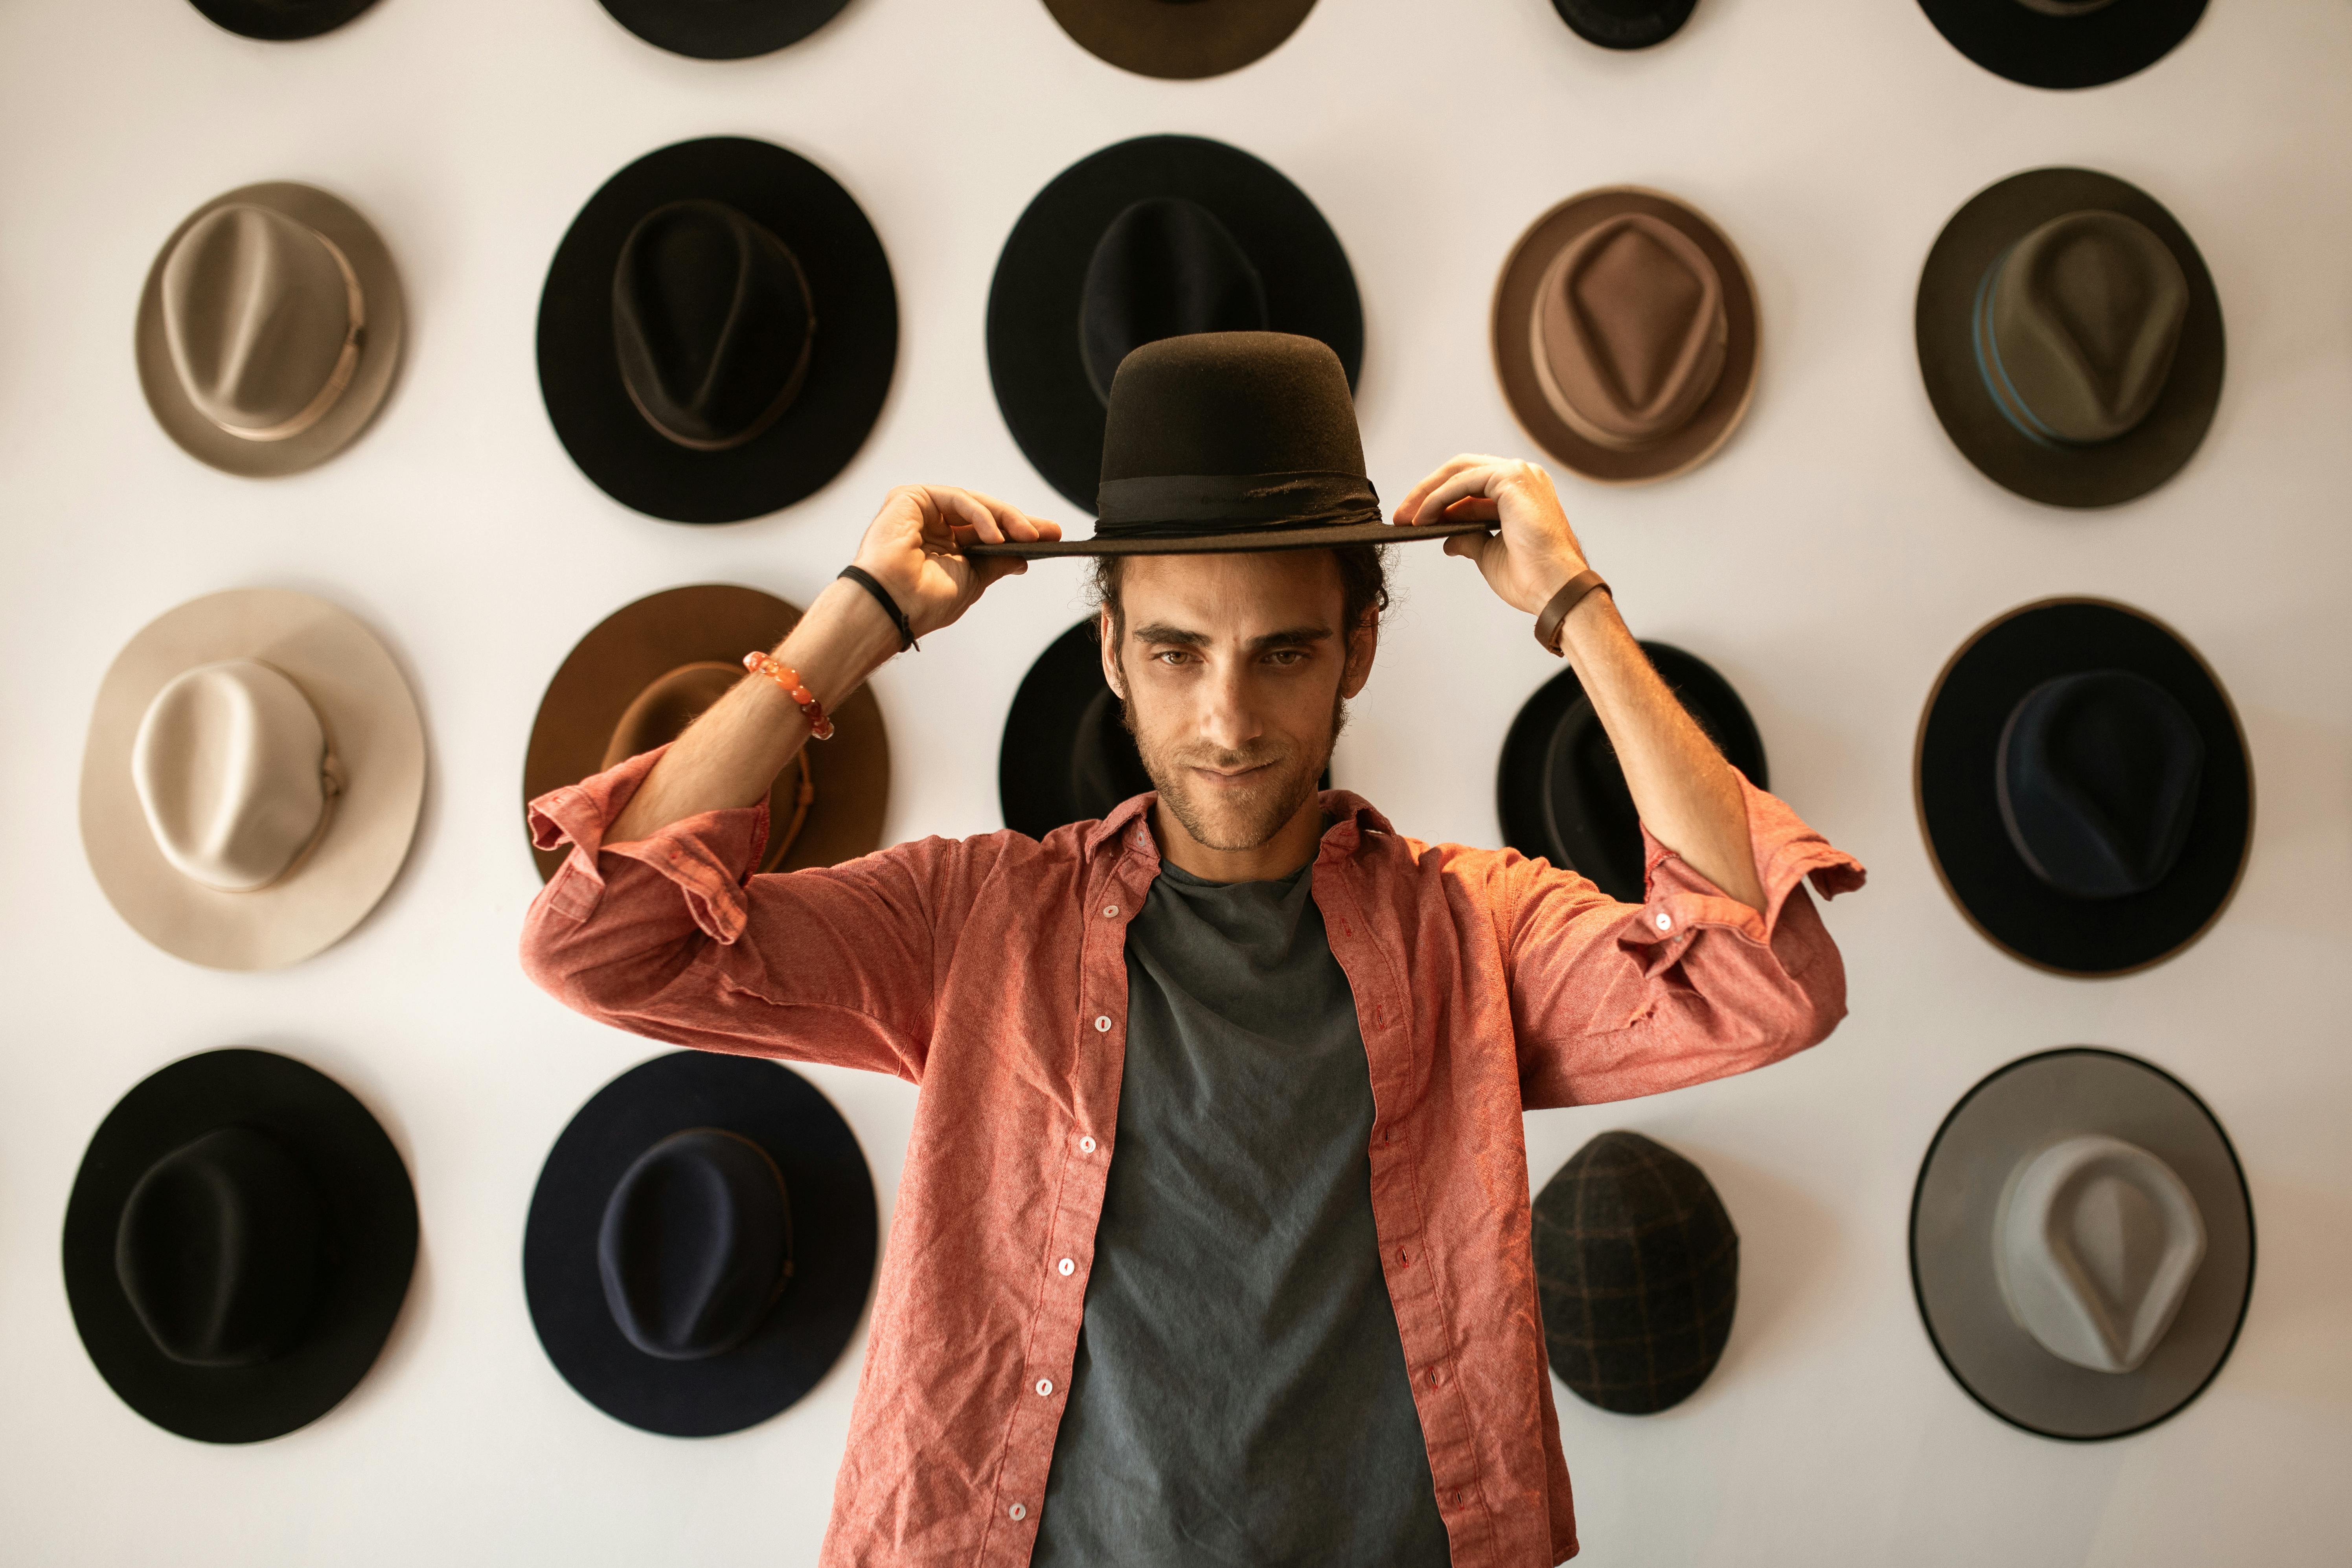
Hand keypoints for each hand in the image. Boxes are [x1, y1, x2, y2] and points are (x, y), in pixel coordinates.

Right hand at [850, 486, 1061, 639]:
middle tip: (1049, 530)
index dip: (1017, 532)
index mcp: (943, 547)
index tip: (1050, 536)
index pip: (985, 533)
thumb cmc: (923, 601)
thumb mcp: (972, 580)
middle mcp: (932, 526)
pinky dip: (981, 516)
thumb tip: (1022, 558)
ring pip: (973, 504)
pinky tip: (997, 536)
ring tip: (1028, 536)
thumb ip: (995, 563)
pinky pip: (957, 499)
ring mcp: (921, 511)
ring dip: (1005, 519)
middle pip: (982, 515)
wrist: (893, 605)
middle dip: (1018, 522)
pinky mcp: (910, 498)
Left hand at [1394, 455, 1591, 616]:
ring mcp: (1520, 474)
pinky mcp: (1512, 479)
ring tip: (1406, 517)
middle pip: (1462, 470)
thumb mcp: (1489, 554)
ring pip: (1459, 471)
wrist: (1555, 590)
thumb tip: (1448, 540)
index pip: (1471, 485)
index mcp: (1521, 492)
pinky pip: (1463, 481)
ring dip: (1428, 493)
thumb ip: (1469, 538)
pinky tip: (1423, 517)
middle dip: (1427, 491)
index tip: (1413, 520)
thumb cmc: (1531, 578)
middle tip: (1401, 515)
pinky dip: (1439, 497)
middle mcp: (1523, 476)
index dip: (1440, 500)